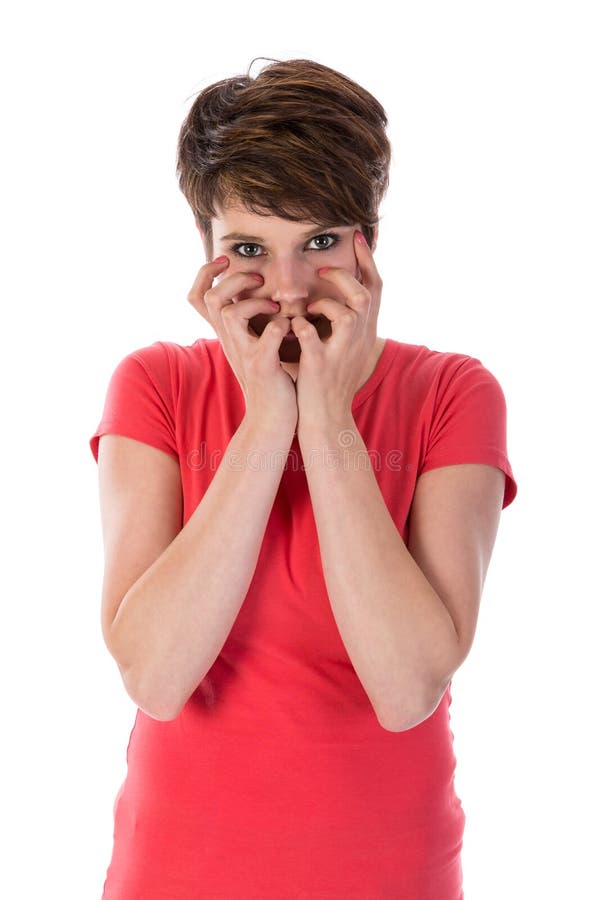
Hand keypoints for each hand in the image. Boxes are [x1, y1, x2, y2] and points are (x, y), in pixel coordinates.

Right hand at [187, 257, 297, 433]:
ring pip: (230, 314)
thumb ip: (252, 322)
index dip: (205, 274)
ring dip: (255, 303)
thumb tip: (262, 291)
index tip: (226, 262)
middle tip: (258, 280)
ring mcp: (244, 354)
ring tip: (276, 308)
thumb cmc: (271, 379)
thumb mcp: (254, 346)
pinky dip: (280, 327)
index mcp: (227, 334)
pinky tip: (292, 328)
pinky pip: (266, 338)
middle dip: (233, 280)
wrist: (273, 419)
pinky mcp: (263, 367)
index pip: (197, 296)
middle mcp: (230, 342)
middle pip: (211, 298)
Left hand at [291, 230, 380, 431]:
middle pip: (365, 293)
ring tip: (308, 306)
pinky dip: (299, 326)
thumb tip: (333, 295)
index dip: (367, 260)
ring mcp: (342, 352)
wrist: (325, 418)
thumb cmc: (328, 381)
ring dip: (325, 302)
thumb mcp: (343, 348)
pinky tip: (291, 328)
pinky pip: (311, 334)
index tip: (357, 234)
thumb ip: (341, 321)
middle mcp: (360, 339)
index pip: (375, 287)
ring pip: (349, 311)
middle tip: (324, 269)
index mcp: (365, 331)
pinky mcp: (321, 365)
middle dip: (345, 275)